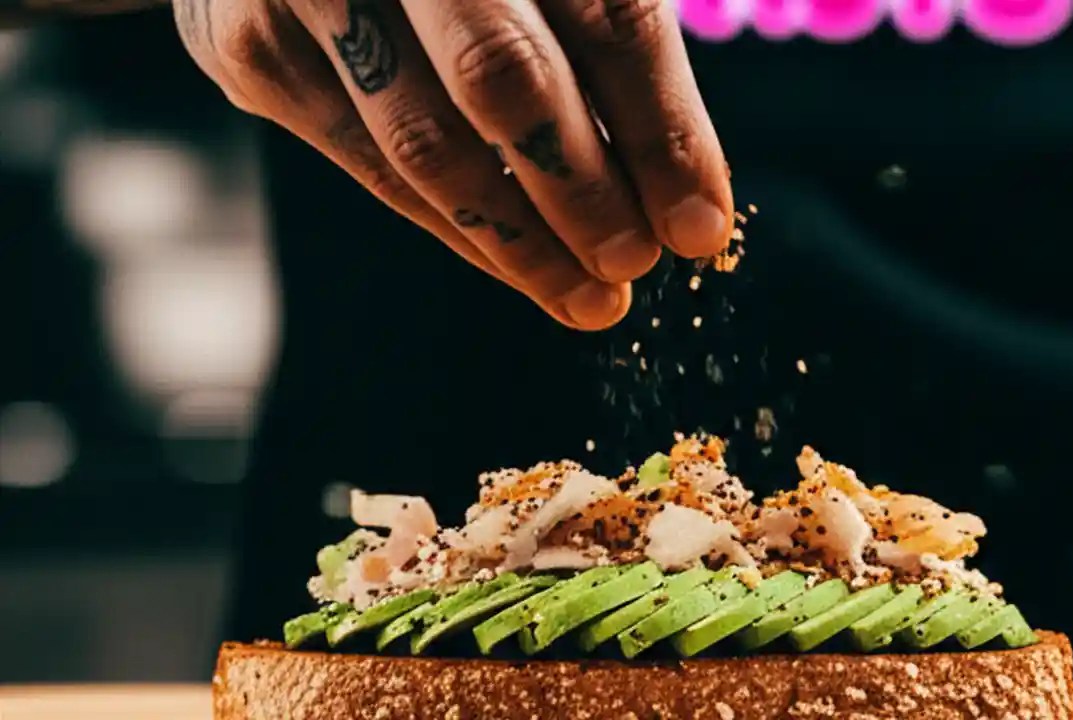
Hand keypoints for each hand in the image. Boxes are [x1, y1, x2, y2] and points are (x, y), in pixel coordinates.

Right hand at [173, 0, 732, 329]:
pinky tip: (511, 262)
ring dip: (520, 240)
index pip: (609, 20)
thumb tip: (685, 197)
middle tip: (635, 266)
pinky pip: (372, 165)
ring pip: (430, 145)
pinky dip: (453, 227)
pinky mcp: (255, 49)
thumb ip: (604, 42)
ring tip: (587, 297)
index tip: (700, 226)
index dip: (661, 133)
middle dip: (585, 194)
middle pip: (508, 81)